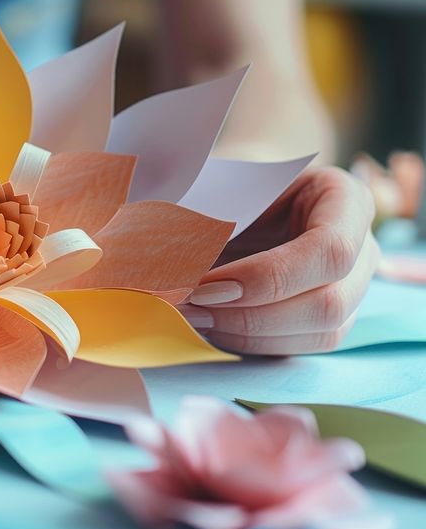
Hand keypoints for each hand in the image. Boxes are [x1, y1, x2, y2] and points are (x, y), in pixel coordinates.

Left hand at [182, 167, 378, 354]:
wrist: (236, 192)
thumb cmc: (226, 181)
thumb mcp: (214, 185)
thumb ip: (199, 218)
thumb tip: (166, 267)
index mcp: (344, 197)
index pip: (330, 249)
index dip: (268, 277)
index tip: (205, 286)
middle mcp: (362, 246)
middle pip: (330, 302)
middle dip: (252, 314)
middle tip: (189, 306)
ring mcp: (353, 287)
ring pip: (320, 333)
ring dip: (248, 333)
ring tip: (192, 317)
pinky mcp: (328, 319)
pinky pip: (300, 347)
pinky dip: (250, 342)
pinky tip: (209, 326)